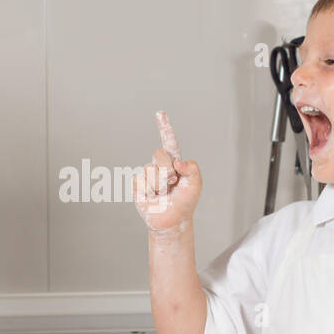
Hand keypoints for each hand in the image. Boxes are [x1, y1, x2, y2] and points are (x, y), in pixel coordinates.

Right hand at [133, 110, 201, 233]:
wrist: (171, 220)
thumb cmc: (185, 202)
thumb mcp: (195, 184)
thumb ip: (192, 168)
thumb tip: (176, 161)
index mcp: (174, 162)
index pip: (168, 141)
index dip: (164, 127)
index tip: (159, 113)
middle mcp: (160, 165)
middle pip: (159, 155)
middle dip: (168, 170)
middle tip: (172, 185)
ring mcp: (148, 175)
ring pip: (151, 170)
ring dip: (160, 184)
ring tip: (163, 194)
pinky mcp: (138, 184)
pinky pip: (141, 180)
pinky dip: (149, 191)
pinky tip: (152, 198)